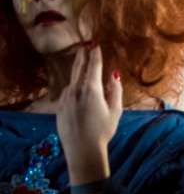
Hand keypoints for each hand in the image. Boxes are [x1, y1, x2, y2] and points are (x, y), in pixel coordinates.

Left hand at [57, 43, 121, 186]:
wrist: (82, 149)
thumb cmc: (102, 131)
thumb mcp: (115, 111)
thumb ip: (114, 90)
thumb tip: (113, 75)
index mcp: (91, 89)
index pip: (93, 66)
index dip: (95, 54)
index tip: (95, 44)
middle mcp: (75, 90)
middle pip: (78, 68)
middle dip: (83, 55)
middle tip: (85, 45)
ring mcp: (65, 97)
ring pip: (73, 80)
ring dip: (78, 71)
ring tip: (82, 63)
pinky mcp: (59, 106)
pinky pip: (68, 91)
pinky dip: (74, 85)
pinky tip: (79, 88)